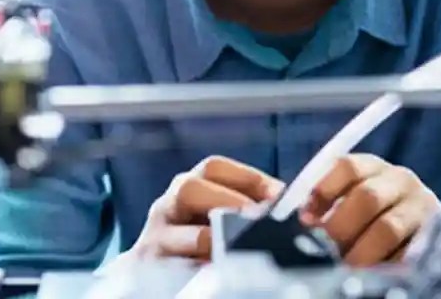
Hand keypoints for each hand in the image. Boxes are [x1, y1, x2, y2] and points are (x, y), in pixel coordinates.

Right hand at [129, 155, 283, 261]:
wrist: (154, 272)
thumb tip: (290, 212)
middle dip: (226, 202)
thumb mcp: (216, 217)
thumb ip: (245, 209)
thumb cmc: (197, 241)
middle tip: (255, 218)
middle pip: (189, 188)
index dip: (248, 177)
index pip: (214, 167)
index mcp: (189, 188)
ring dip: (209, 242)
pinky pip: (170, 267)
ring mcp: (155, 238)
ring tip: (234, 249)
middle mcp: (167, 207)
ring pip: (176, 233)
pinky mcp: (150, 267)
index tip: (278, 195)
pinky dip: (194, 270)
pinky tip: (215, 273)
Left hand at [302, 154, 440, 265]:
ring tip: (344, 269)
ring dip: (360, 253)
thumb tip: (291, 221)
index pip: (346, 167)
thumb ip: (325, 205)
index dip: (322, 191)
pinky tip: (369, 275)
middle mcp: (401, 181)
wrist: (421, 232)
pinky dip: (386, 266)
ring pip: (387, 228)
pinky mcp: (434, 238)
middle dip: (339, 228)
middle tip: (322, 250)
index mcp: (374, 167)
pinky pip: (408, 253)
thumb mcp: (349, 202)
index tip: (305, 218)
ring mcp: (422, 208)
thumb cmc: (371, 218)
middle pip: (367, 197)